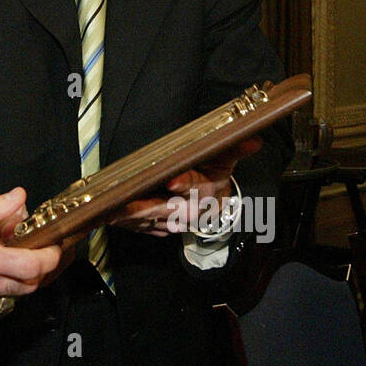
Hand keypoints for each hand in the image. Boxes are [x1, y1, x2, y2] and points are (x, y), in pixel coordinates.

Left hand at [107, 138, 260, 236]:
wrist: (215, 203)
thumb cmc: (215, 173)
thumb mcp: (226, 158)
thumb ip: (235, 148)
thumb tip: (253, 139)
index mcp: (207, 190)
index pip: (197, 186)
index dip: (186, 184)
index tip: (173, 182)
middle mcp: (191, 209)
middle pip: (168, 208)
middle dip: (147, 207)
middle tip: (126, 204)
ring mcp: (175, 220)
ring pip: (152, 220)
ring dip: (132, 217)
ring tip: (112, 210)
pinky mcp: (160, 225)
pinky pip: (142, 226)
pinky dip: (128, 223)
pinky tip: (113, 217)